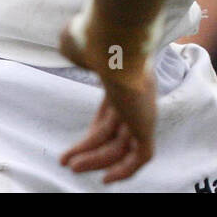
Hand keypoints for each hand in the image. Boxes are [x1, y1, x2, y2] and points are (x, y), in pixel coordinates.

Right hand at [58, 19, 156, 182]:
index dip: (94, 133)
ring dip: (94, 160)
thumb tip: (69, 44)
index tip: (76, 147)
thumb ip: (75, 48)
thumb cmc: (96, 37)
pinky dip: (125, 170)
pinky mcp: (147, 123)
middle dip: (91, 150)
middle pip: (114, 131)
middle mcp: (136, 96)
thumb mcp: (80, 41)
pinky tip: (106, 179)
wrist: (116, 40)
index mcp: (124, 77)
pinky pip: (140, 156)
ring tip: (71, 167)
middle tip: (69, 163)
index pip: (111, 113)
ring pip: (121, 146)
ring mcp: (143, 110)